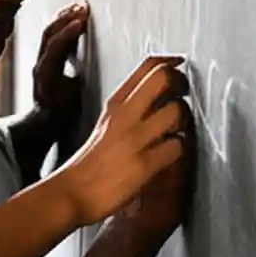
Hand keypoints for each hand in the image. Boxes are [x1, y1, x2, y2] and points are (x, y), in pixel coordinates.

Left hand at [32, 1, 89, 117]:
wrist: (43, 123)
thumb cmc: (60, 115)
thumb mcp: (71, 102)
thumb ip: (74, 86)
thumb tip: (82, 73)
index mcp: (46, 76)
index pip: (54, 49)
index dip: (68, 34)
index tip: (81, 21)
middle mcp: (40, 65)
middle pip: (49, 35)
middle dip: (66, 19)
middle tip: (83, 7)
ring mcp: (40, 60)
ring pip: (49, 33)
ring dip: (65, 18)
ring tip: (80, 7)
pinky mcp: (44, 58)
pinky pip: (52, 36)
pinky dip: (63, 24)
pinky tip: (74, 17)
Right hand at [52, 55, 190, 225]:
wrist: (71, 193)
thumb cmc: (89, 163)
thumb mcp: (105, 124)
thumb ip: (128, 108)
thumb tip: (156, 97)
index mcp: (115, 104)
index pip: (147, 67)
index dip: (170, 63)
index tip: (179, 66)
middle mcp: (125, 116)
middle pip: (164, 78)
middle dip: (182, 84)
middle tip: (184, 97)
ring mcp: (134, 139)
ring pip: (177, 111)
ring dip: (184, 122)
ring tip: (176, 131)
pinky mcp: (144, 164)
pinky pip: (178, 146)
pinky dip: (179, 150)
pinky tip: (170, 154)